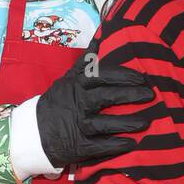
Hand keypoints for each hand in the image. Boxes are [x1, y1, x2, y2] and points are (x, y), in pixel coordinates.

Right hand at [36, 58, 154, 167]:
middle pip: (106, 97)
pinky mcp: (79, 146)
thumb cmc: (57, 103)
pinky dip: (116, 145)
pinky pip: (100, 146)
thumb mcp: (67, 79)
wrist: (33, 133)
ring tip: (146, 121)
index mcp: (76, 85)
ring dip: (127, 123)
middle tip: (151, 95)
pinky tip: (132, 143)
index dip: (123, 76)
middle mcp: (78, 104)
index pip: (101, 75)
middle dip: (130, 96)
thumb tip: (99, 37)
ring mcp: (78, 126)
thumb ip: (85, 62)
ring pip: (105, 124)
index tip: (142, 78)